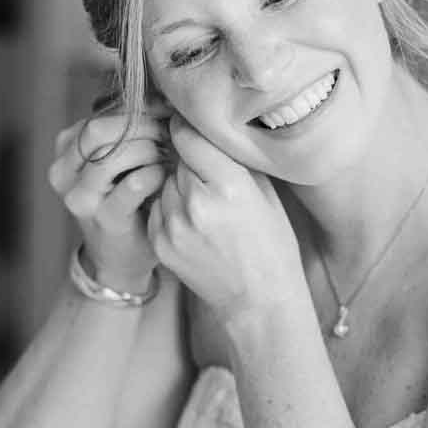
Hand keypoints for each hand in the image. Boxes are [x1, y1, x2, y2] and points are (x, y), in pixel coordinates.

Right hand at [48, 101, 172, 291]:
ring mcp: (80, 199)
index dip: (136, 110)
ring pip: (111, 156)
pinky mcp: (105, 219)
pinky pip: (132, 184)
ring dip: (148, 149)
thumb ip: (130, 129)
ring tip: (168, 153)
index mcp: (64, 151)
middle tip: (168, 132)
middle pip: (98, 131)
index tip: (165, 111)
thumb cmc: (128, 199)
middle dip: (140, 127)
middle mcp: (62, 173)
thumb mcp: (121, 159)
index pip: (98, 117)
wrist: (122, 257)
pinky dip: (154, 174)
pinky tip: (164, 175)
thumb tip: (161, 95)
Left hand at [146, 115, 306, 324]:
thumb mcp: (266, 194)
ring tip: (204, 207)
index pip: (187, 135)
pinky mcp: (159, 243)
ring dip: (177, 186)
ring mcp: (173, 226)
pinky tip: (193, 225)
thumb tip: (209, 125)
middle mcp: (195, 203)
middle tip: (209, 177)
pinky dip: (169, 209)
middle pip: (174, 158)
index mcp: (229, 186)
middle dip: (188, 161)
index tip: (192, 128)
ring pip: (163, 182)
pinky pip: (156, 208)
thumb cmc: (271, 245)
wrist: (258, 301)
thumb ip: (234, 159)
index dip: (189, 129)